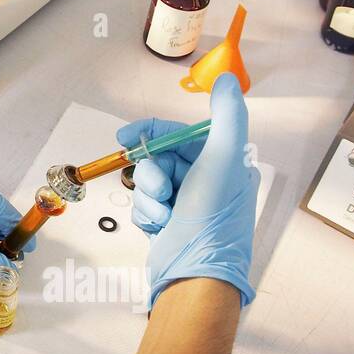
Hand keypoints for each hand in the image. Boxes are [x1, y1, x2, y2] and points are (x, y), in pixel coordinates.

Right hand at [118, 73, 258, 309]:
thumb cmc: (211, 215)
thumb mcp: (223, 158)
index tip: (126, 136)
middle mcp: (208, 183)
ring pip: (149, 182)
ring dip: (150, 196)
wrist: (194, 274)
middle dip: (154, 172)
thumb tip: (227, 80)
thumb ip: (226, 116)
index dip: (153, 132)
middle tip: (161, 189)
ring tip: (165, 213)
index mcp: (225, 165)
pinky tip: (160, 227)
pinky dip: (147, 214)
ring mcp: (186, 206)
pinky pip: (144, 205)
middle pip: (161, 158)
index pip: (181, 135)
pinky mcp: (168, 225)